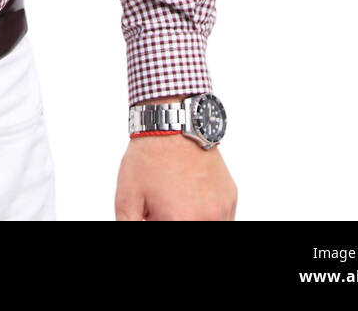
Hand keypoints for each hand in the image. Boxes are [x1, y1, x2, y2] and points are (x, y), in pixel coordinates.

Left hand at [115, 135, 237, 219]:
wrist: (172, 124)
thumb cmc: (149, 159)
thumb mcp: (126, 198)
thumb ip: (131, 226)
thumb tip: (135, 231)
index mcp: (181, 222)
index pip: (173, 233)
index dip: (160, 223)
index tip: (158, 216)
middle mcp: (207, 220)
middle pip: (192, 227)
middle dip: (176, 219)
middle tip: (166, 210)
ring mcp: (223, 210)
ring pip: (211, 226)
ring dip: (192, 219)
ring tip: (177, 202)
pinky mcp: (231, 199)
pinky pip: (222, 219)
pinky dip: (207, 216)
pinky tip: (191, 200)